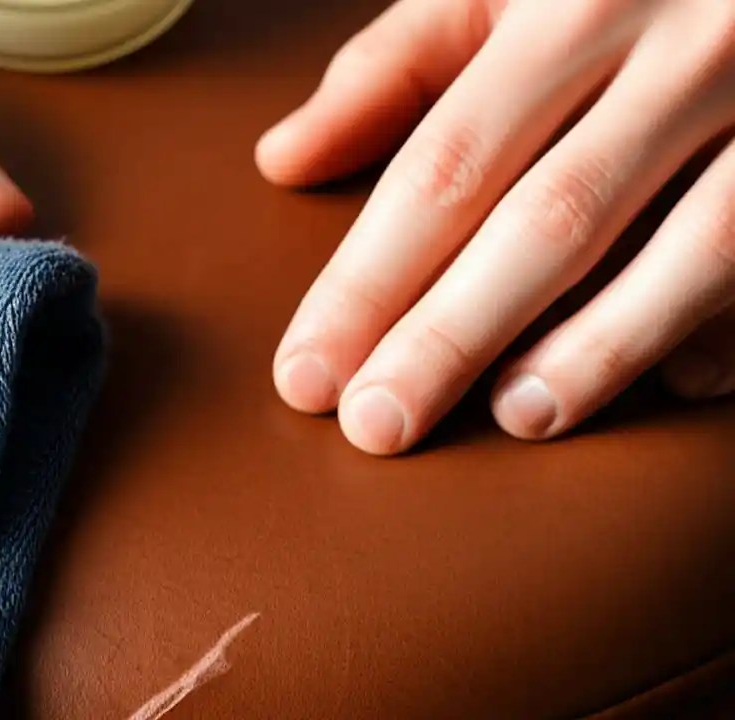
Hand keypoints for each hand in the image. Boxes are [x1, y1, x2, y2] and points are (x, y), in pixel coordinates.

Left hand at [257, 0, 734, 453]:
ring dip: (599, 349)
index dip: (369, 281)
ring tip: (514, 420)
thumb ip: (395, 66)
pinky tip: (679, 387)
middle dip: (453, 337)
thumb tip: (284, 159)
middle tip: (378, 426)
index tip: (309, 372)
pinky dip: (729, 324)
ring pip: (693, 247)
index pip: (445, 167)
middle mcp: (680, 43)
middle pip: (548, 220)